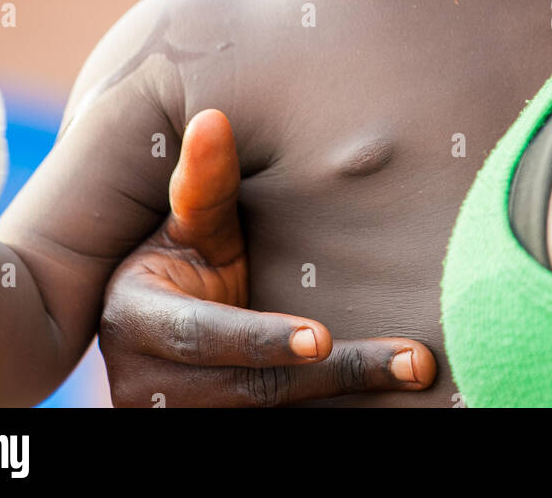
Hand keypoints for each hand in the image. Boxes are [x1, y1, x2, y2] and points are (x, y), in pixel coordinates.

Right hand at [98, 108, 435, 406]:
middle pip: (252, 390)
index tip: (320, 337)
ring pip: (268, 416)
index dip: (260, 338)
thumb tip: (212, 117)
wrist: (161, 331)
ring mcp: (176, 419)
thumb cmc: (185, 260)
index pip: (202, 336)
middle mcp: (145, 382)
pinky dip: (329, 415)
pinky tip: (386, 400)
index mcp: (135, 319)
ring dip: (346, 400)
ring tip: (415, 371)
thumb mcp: (191, 225)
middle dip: (334, 376)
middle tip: (412, 361)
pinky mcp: (207, 433)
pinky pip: (275, 428)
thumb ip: (205, 183)